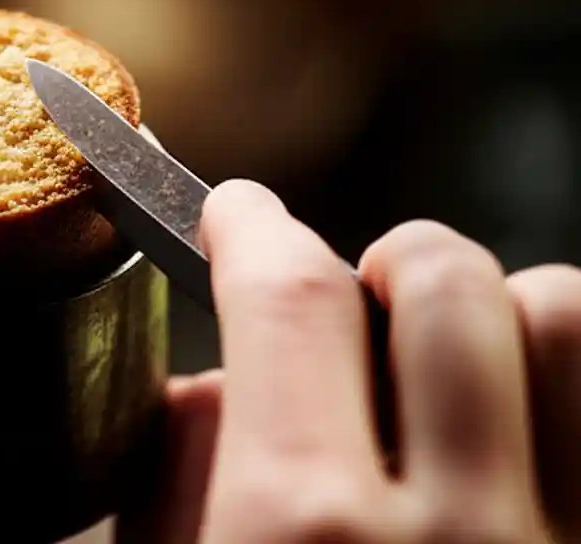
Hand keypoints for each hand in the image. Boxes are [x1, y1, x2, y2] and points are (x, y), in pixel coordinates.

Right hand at [117, 180, 580, 542]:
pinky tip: (507, 430)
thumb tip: (217, 382)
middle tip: (351, 305)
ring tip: (447, 375)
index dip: (252, 229)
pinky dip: (554, 381)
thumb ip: (182, 478)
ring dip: (497, 316)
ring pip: (564, 322)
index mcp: (303, 529)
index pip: (291, 301)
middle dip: (384, 259)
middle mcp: (456, 530)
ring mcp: (562, 543)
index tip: (236, 215)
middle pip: (445, 278)